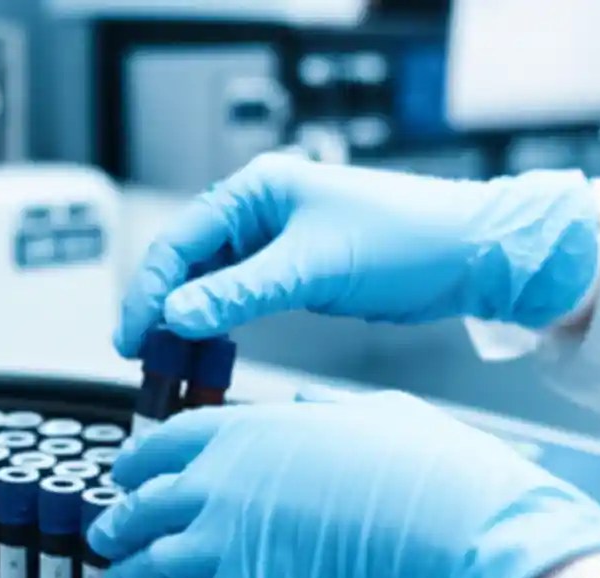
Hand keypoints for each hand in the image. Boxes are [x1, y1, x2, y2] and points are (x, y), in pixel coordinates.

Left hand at [87, 391, 599, 577]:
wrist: (467, 538)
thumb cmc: (438, 474)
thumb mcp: (380, 414)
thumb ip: (328, 413)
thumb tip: (307, 408)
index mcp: (250, 433)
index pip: (166, 443)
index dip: (138, 462)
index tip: (127, 472)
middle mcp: (224, 485)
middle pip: (145, 504)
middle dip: (120, 521)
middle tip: (109, 532)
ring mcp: (227, 545)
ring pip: (149, 564)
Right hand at [114, 154, 599, 356]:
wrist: (468, 254)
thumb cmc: (402, 240)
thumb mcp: (312, 268)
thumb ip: (239, 293)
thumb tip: (175, 315)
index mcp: (255, 192)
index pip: (179, 241)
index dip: (148, 291)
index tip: (131, 336)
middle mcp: (256, 212)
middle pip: (185, 263)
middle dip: (159, 309)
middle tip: (139, 357)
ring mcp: (271, 243)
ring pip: (207, 285)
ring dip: (185, 322)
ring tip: (164, 363)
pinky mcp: (289, 272)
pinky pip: (236, 299)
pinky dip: (216, 326)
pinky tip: (203, 352)